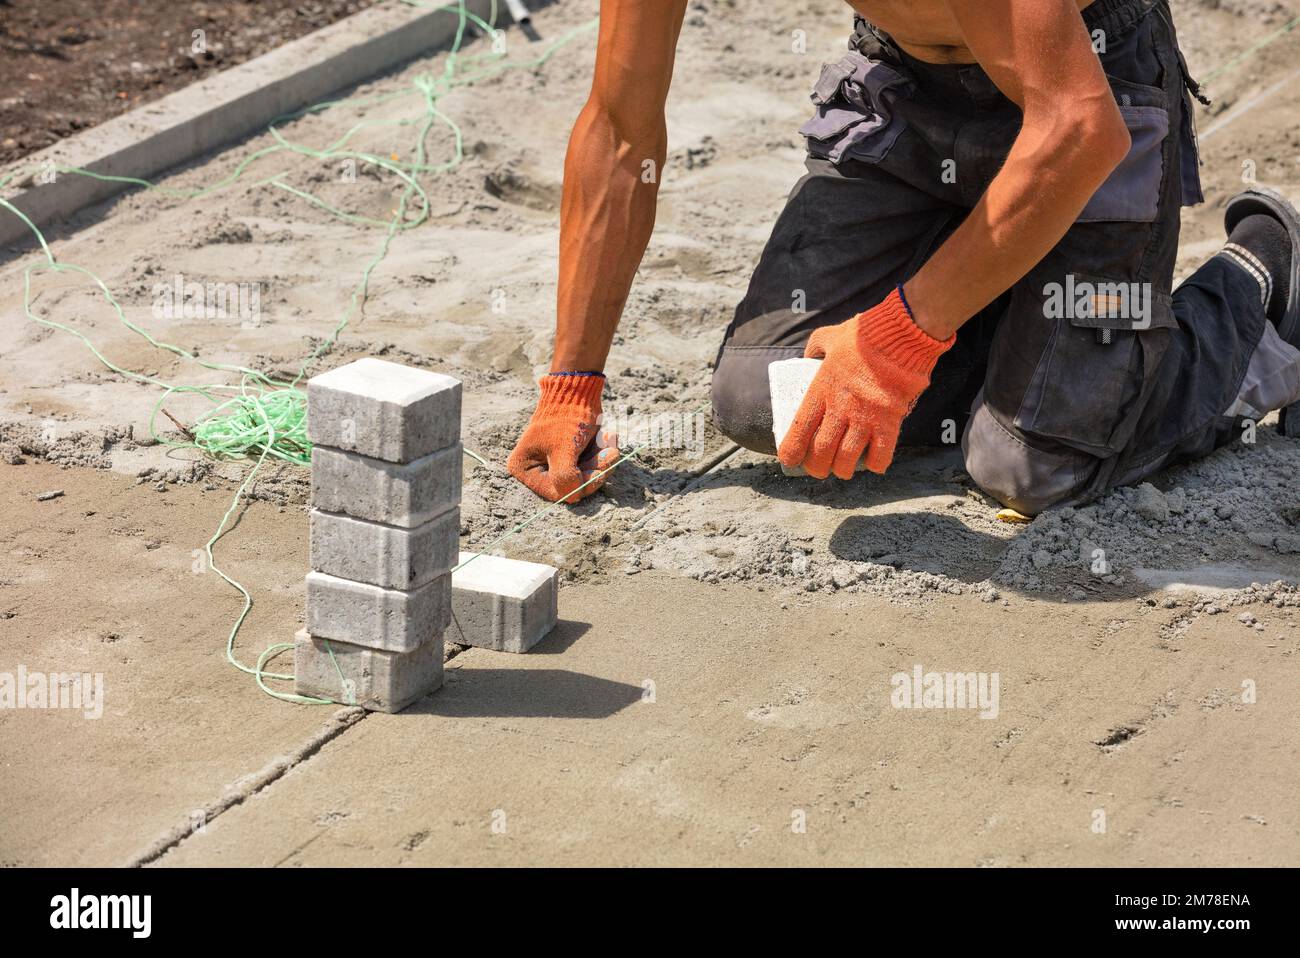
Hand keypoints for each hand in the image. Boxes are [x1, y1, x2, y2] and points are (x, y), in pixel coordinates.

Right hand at [508, 373, 620, 502]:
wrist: (578, 386)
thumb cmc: (566, 416)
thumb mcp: (563, 449)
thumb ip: (564, 477)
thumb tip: (572, 497)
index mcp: (523, 468)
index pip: (555, 492)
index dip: (581, 485)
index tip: (601, 471)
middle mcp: (536, 469)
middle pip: (572, 486)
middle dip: (596, 471)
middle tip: (612, 453)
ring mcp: (554, 463)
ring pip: (585, 478)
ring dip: (603, 461)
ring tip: (611, 440)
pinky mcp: (570, 456)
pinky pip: (590, 467)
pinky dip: (602, 454)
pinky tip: (608, 438)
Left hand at [777, 287, 952, 478]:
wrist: (901, 334)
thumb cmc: (865, 334)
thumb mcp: (830, 336)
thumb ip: (815, 347)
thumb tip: (808, 355)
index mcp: (822, 389)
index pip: (800, 428)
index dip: (792, 450)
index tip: (790, 459)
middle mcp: (841, 407)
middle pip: (822, 450)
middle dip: (817, 467)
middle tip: (819, 469)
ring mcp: (866, 416)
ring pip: (848, 457)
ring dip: (843, 469)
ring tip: (843, 470)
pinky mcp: (890, 421)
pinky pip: (881, 453)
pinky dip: (876, 464)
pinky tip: (873, 464)